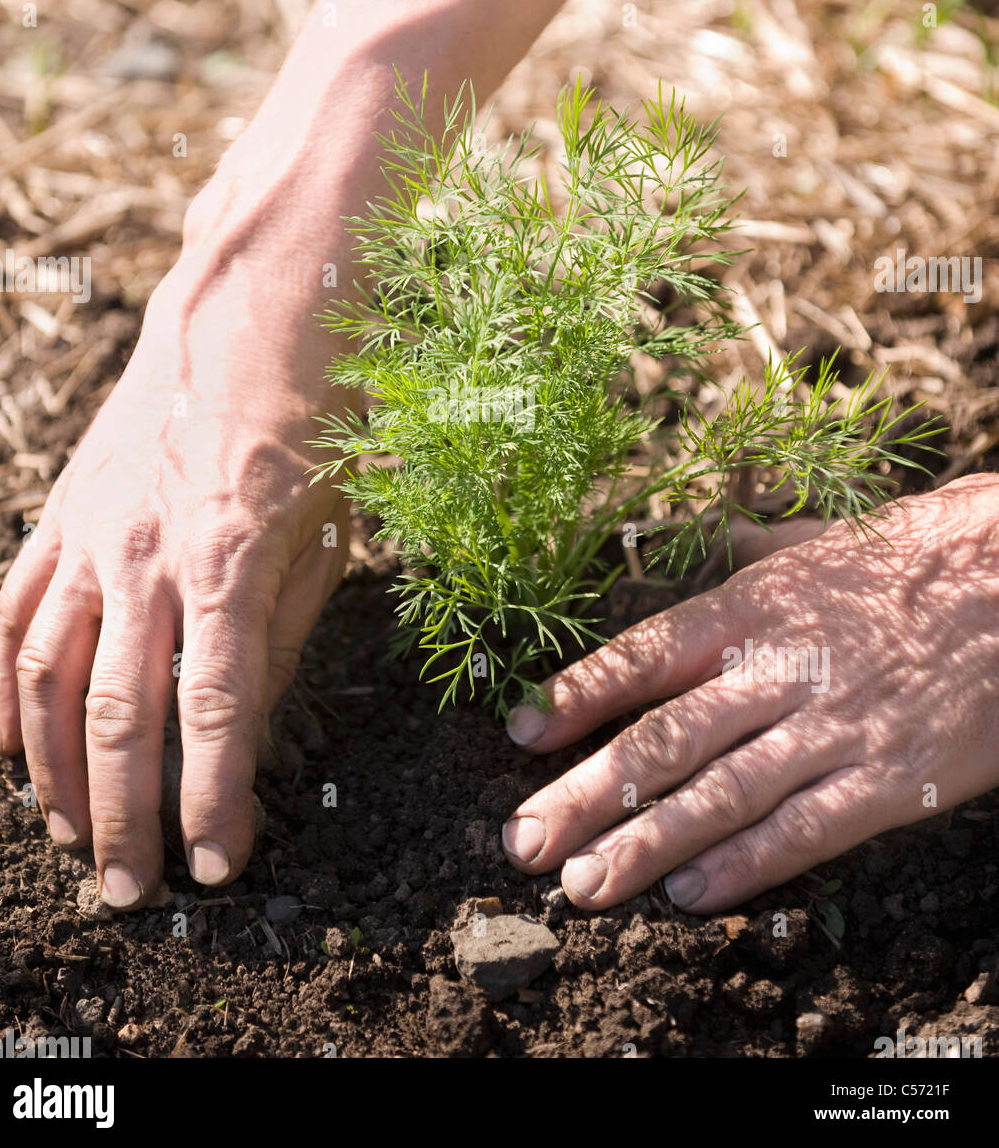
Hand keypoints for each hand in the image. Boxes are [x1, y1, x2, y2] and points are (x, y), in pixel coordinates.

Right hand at [0, 153, 355, 909]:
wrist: (250, 302)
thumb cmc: (318, 413)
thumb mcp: (334, 524)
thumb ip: (288, 628)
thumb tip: (247, 723)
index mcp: (233, 560)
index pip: (216, 714)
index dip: (212, 803)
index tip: (217, 869)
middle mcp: (149, 555)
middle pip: (120, 714)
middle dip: (126, 813)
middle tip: (132, 890)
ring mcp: (93, 533)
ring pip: (50, 677)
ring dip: (55, 769)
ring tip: (73, 835)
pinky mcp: (65, 514)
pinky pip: (18, 616)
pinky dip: (5, 691)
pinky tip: (8, 748)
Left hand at [501, 474, 998, 912]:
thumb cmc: (919, 557)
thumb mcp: (825, 541)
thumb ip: (758, 553)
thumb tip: (714, 544)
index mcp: (753, 607)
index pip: (642, 655)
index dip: (575, 694)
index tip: (519, 731)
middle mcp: (778, 669)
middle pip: (664, 740)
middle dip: (585, 795)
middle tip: (523, 843)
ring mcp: (832, 729)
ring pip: (720, 796)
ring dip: (644, 846)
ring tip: (583, 886)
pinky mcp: (890, 780)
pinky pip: (805, 831)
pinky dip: (746, 867)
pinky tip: (689, 896)